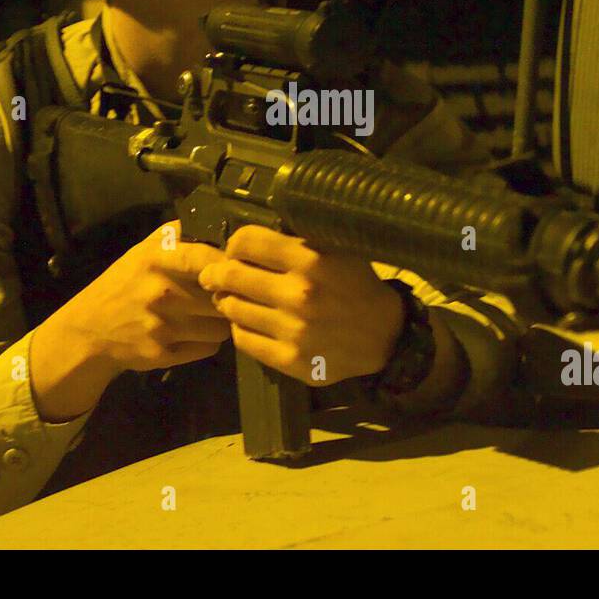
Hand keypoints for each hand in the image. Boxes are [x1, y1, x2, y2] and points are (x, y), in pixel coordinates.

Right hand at [31, 220, 230, 421]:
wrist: (89, 331)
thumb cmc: (125, 284)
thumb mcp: (145, 249)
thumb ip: (181, 234)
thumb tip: (223, 224)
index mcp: (156, 259)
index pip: (207, 258)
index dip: (228, 264)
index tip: (236, 267)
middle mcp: (160, 292)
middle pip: (222, 295)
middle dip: (228, 296)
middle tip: (223, 295)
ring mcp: (162, 326)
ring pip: (222, 325)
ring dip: (221, 321)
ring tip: (209, 315)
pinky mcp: (164, 355)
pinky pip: (210, 347)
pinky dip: (208, 341)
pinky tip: (194, 333)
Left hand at [197, 225, 404, 385]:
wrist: (384, 336)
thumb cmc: (355, 284)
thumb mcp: (335, 249)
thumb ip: (295, 240)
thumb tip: (246, 238)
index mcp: (311, 259)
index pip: (246, 241)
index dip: (235, 244)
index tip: (236, 250)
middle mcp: (299, 294)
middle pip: (231, 275)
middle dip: (217, 273)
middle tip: (214, 275)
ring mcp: (293, 330)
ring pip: (232, 309)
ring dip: (227, 301)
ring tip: (233, 298)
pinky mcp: (290, 360)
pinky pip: (243, 339)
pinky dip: (240, 328)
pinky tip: (249, 322)